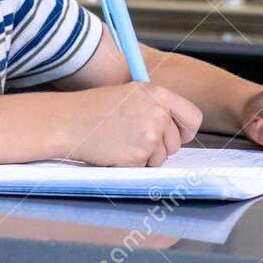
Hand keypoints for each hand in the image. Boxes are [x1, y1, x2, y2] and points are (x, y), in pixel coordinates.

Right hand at [62, 82, 202, 166]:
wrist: (69, 121)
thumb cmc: (96, 108)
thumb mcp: (131, 95)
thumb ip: (156, 106)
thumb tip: (177, 129)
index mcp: (159, 94)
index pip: (193, 117)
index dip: (185, 130)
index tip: (178, 136)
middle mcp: (158, 114)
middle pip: (175, 143)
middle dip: (159, 147)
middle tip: (133, 138)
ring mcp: (149, 136)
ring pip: (160, 158)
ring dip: (143, 157)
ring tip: (120, 142)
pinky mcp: (137, 156)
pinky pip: (144, 168)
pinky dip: (130, 165)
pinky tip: (114, 151)